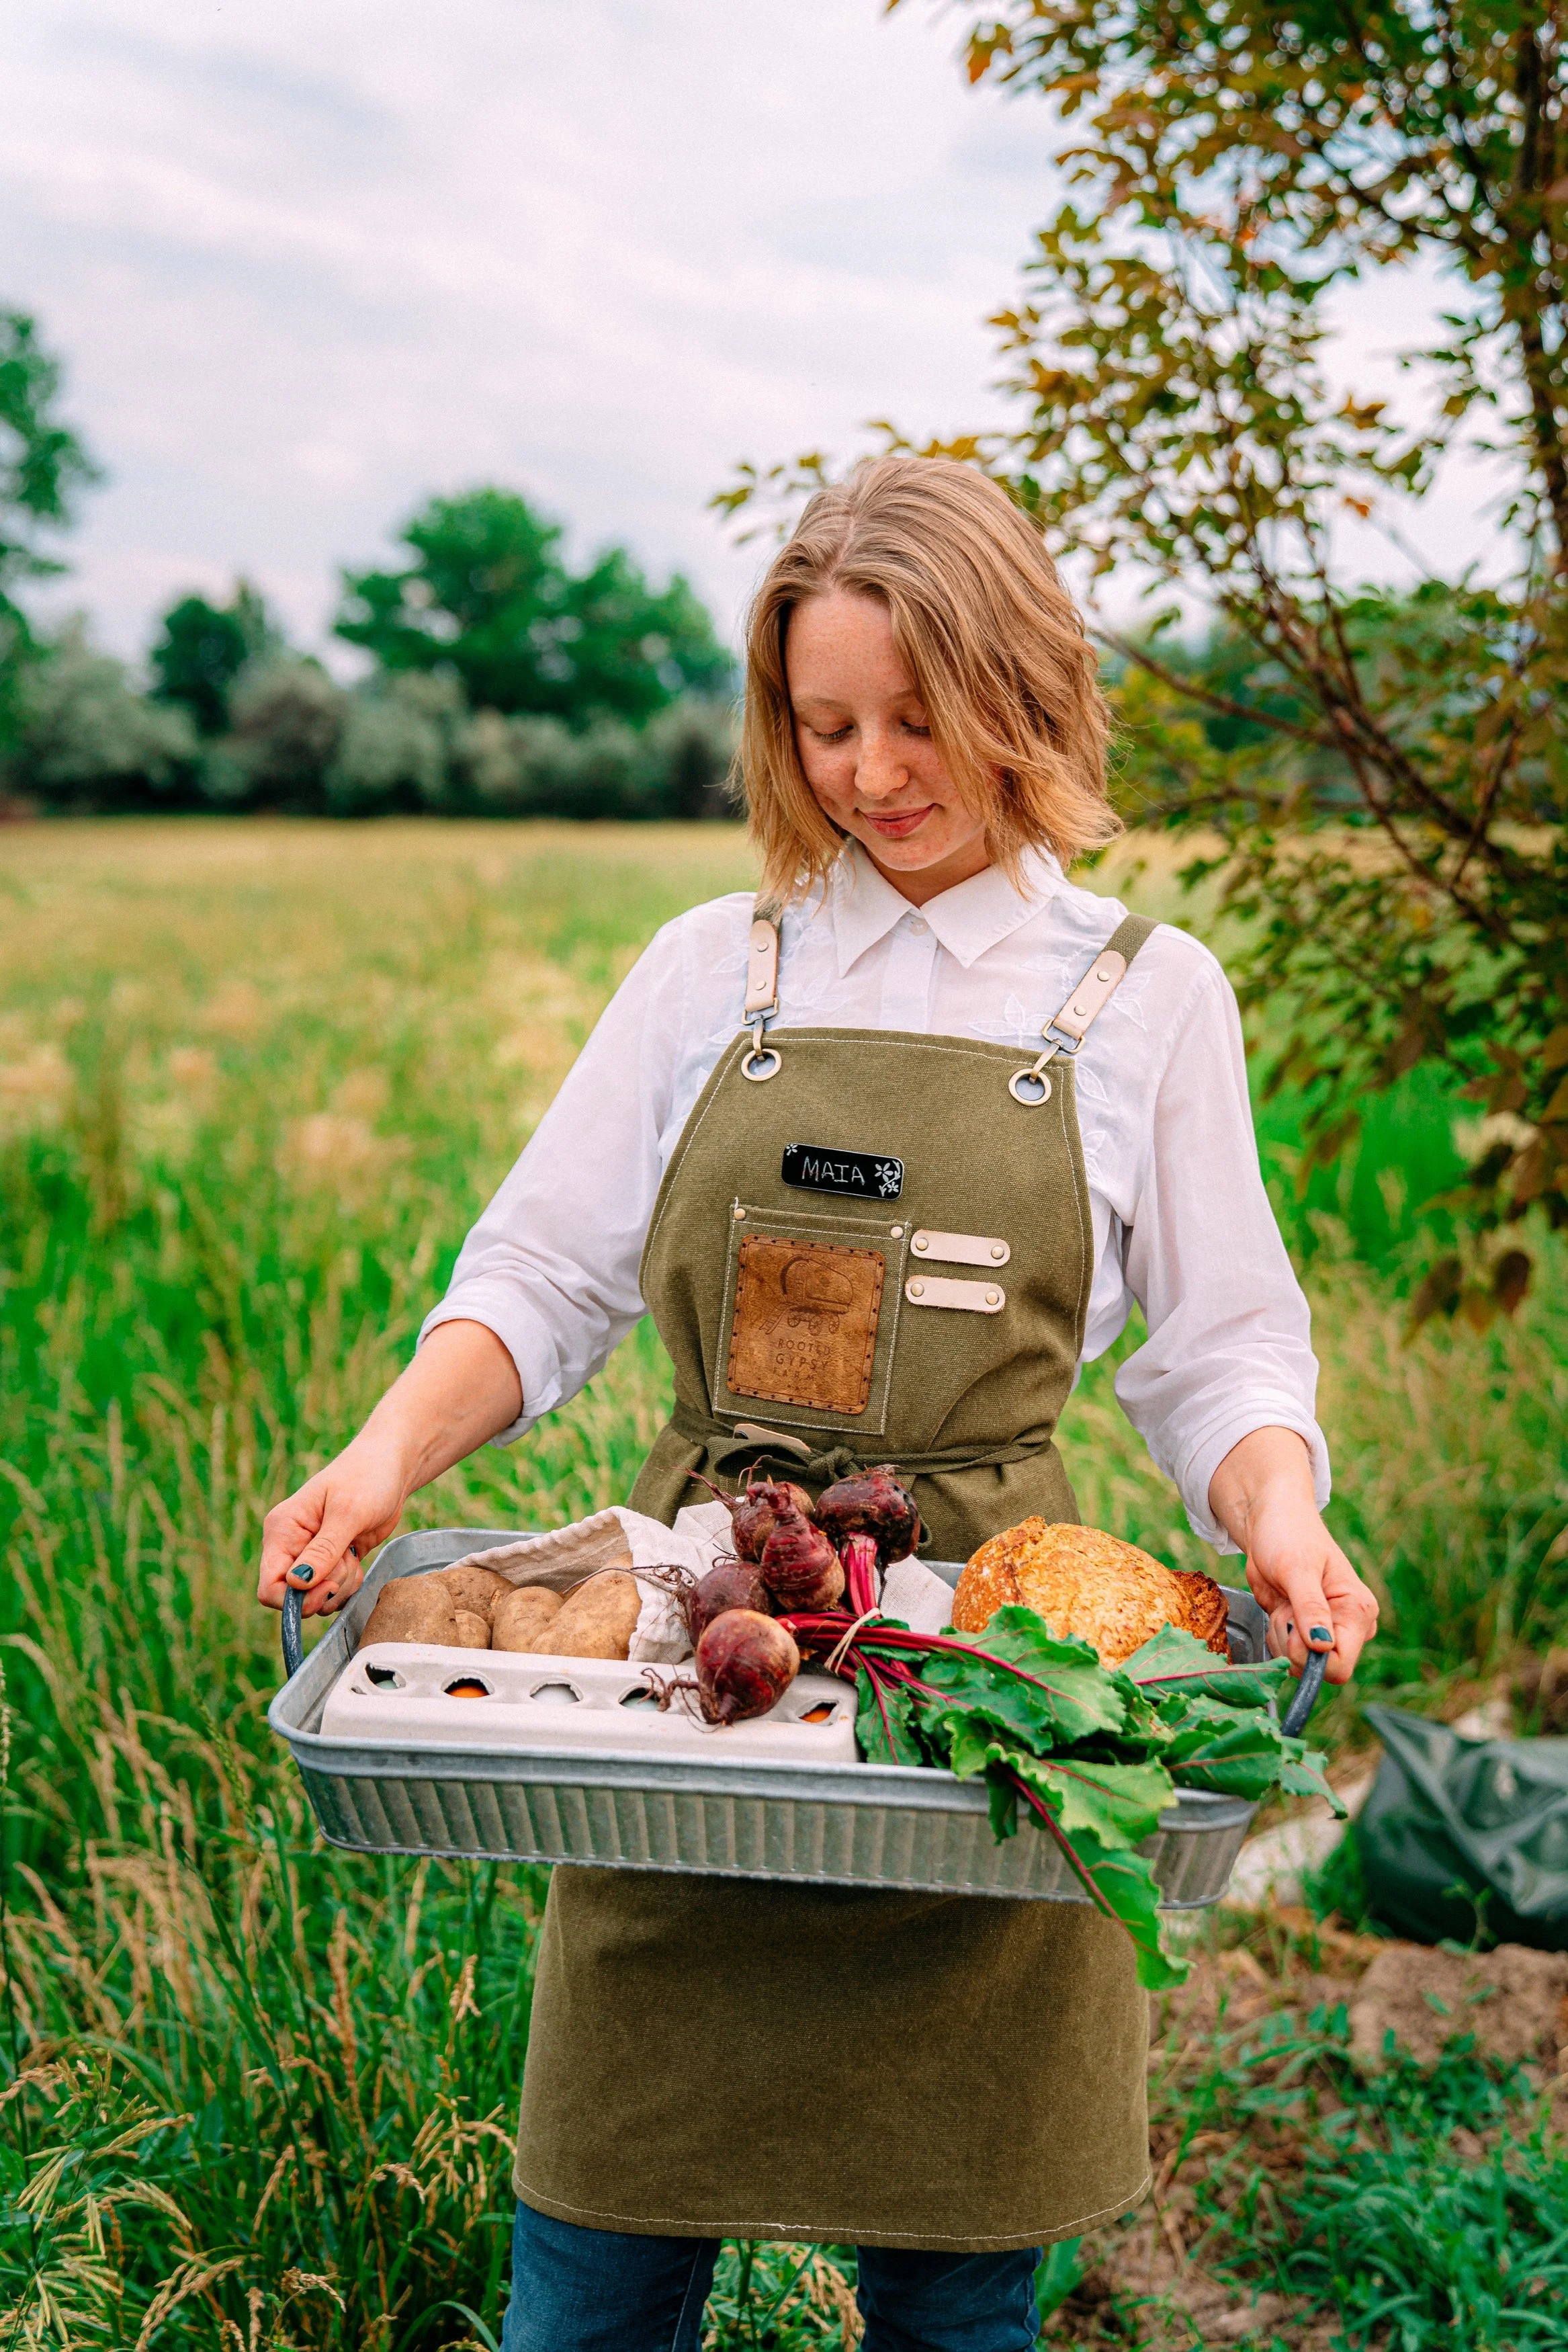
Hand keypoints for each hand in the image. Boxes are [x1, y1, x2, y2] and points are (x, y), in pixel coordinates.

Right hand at [257, 1435, 408, 1617]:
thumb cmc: (367, 1478)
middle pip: (294, 1597)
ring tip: (353, 1552)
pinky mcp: (331, 1562)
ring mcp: (310, 1555)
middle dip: (324, 1590)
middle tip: (347, 1562)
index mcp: (282, 1530)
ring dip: (340, 1586)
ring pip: (315, 1597)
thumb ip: (324, 1550)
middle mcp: (290, 1546)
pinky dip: (348, 1584)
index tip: (328, 1585)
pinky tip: (357, 1559)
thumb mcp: (348, 1513)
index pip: (269, 1586)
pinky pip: (332, 1591)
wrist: (391, 1467)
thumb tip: (297, 1584)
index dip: (295, 1599)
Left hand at [1242, 1508, 1378, 1684]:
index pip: (1341, 1666)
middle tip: (1287, 1606)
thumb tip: (1322, 1646)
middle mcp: (1350, 1626)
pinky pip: (1287, 1653)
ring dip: (1281, 1635)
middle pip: (1319, 1669)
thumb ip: (1310, 1607)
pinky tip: (1281, 1606)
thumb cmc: (1288, 1535)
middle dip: (1292, 1643)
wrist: (1270, 1523)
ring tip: (1284, 1600)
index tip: (1292, 1625)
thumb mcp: (1297, 1568)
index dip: (1309, 1657)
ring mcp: (1328, 1631)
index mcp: (1359, 1611)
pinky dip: (1277, 1633)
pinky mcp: (1307, 1632)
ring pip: (1299, 1664)